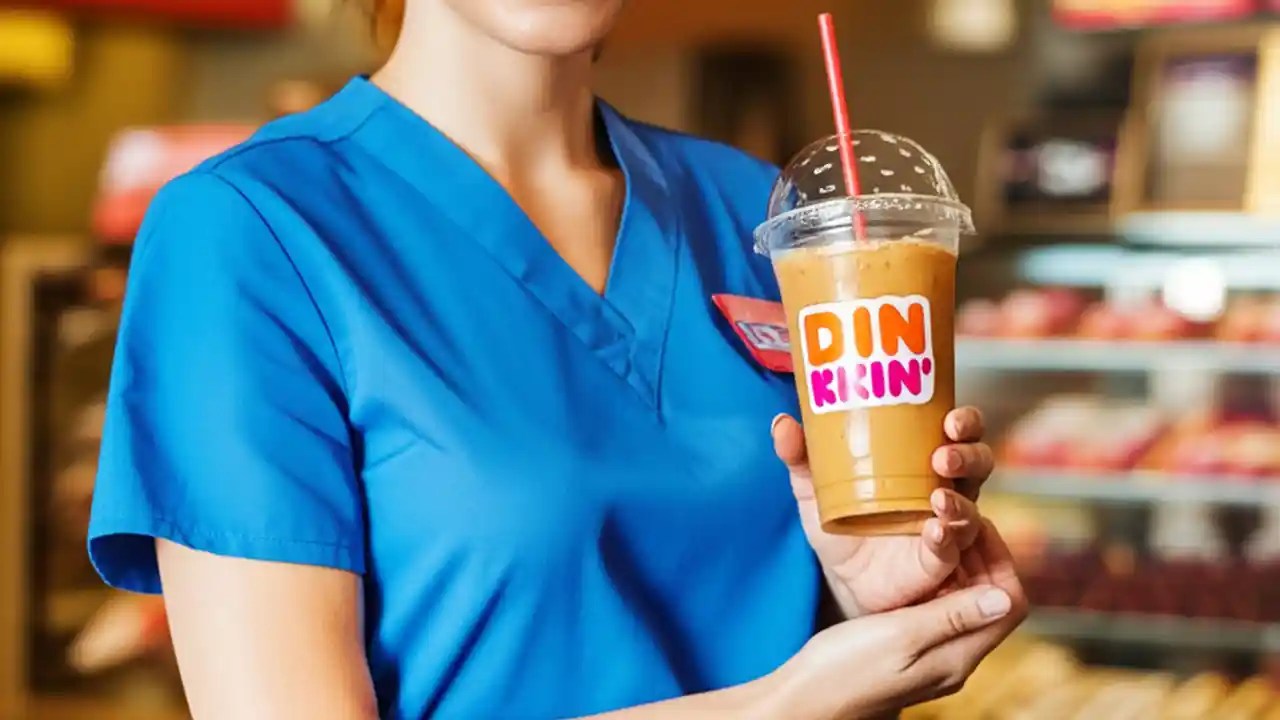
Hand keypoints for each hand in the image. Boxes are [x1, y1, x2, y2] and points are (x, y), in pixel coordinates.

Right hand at [766, 522, 1026, 719]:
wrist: (805, 702)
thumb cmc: (843, 671)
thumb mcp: (899, 635)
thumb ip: (951, 616)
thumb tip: (1004, 598)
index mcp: (957, 658)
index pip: (1008, 603)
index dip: (1001, 560)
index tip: (975, 525)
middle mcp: (952, 659)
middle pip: (990, 601)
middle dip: (981, 558)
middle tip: (953, 521)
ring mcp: (933, 657)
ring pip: (964, 603)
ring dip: (958, 567)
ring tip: (934, 533)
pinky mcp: (910, 651)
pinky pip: (939, 610)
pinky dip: (935, 582)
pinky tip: (911, 564)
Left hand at [773, 407, 994, 614]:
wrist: (839, 577)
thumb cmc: (840, 522)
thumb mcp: (816, 486)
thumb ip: (800, 456)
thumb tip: (782, 421)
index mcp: (923, 460)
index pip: (958, 431)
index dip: (966, 422)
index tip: (952, 417)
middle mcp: (944, 488)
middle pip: (978, 463)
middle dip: (970, 454)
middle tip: (944, 453)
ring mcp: (945, 525)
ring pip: (972, 507)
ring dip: (961, 500)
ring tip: (938, 495)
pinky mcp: (937, 561)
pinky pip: (952, 549)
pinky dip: (947, 538)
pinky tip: (935, 530)